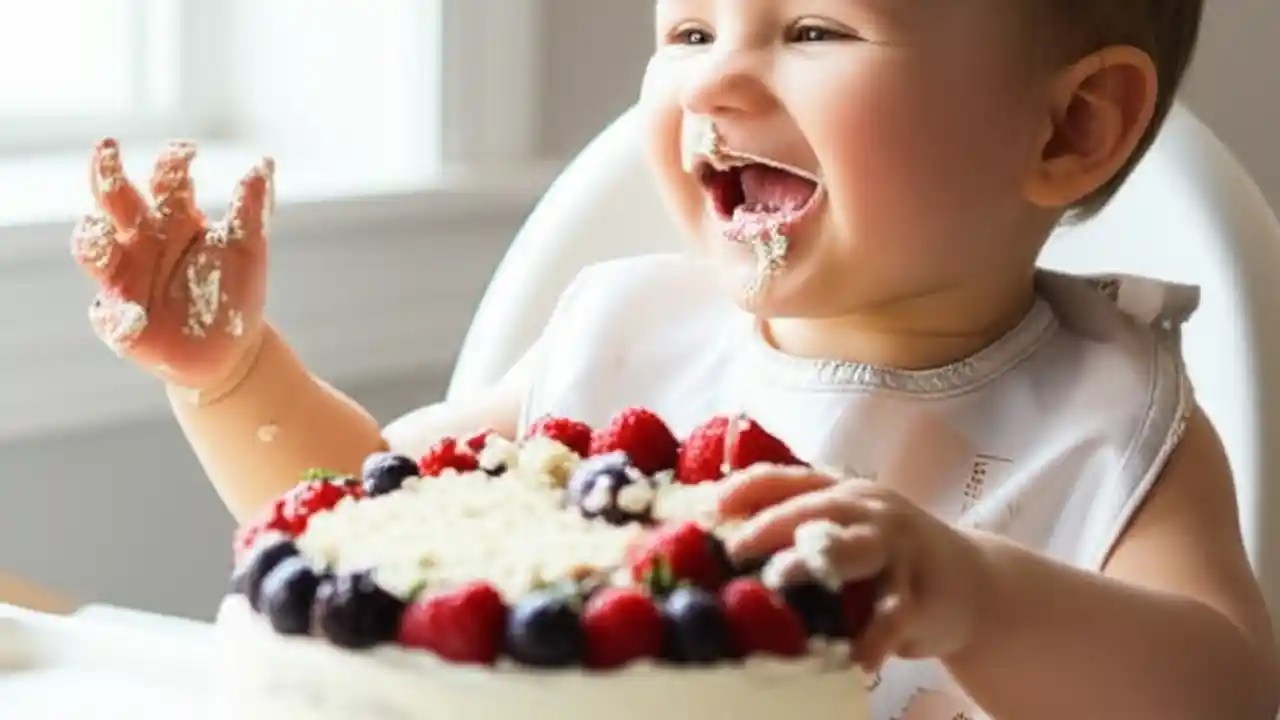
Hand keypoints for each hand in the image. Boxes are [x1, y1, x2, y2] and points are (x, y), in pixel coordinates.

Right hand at [71, 138, 273, 396]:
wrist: (233, 349)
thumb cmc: (235, 292)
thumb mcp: (248, 249)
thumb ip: (250, 210)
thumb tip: (262, 165)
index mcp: (173, 219)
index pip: (164, 181)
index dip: (171, 163)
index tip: (189, 152)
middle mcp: (141, 242)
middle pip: (114, 202)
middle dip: (106, 175)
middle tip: (106, 150)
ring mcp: (125, 279)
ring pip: (94, 251)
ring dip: (92, 239)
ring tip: (98, 233)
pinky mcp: (122, 322)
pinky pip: (111, 316)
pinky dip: (118, 316)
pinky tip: (131, 317)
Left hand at [717, 465, 986, 670]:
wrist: (972, 582)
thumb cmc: (886, 556)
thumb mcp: (843, 532)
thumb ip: (794, 534)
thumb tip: (716, 547)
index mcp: (839, 492)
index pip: (786, 479)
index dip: (746, 488)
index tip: (708, 506)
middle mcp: (868, 511)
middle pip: (816, 509)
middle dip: (772, 524)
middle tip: (735, 547)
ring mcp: (897, 549)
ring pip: (857, 549)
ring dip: (818, 560)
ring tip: (782, 577)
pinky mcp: (921, 593)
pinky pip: (894, 614)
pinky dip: (874, 638)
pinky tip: (854, 660)